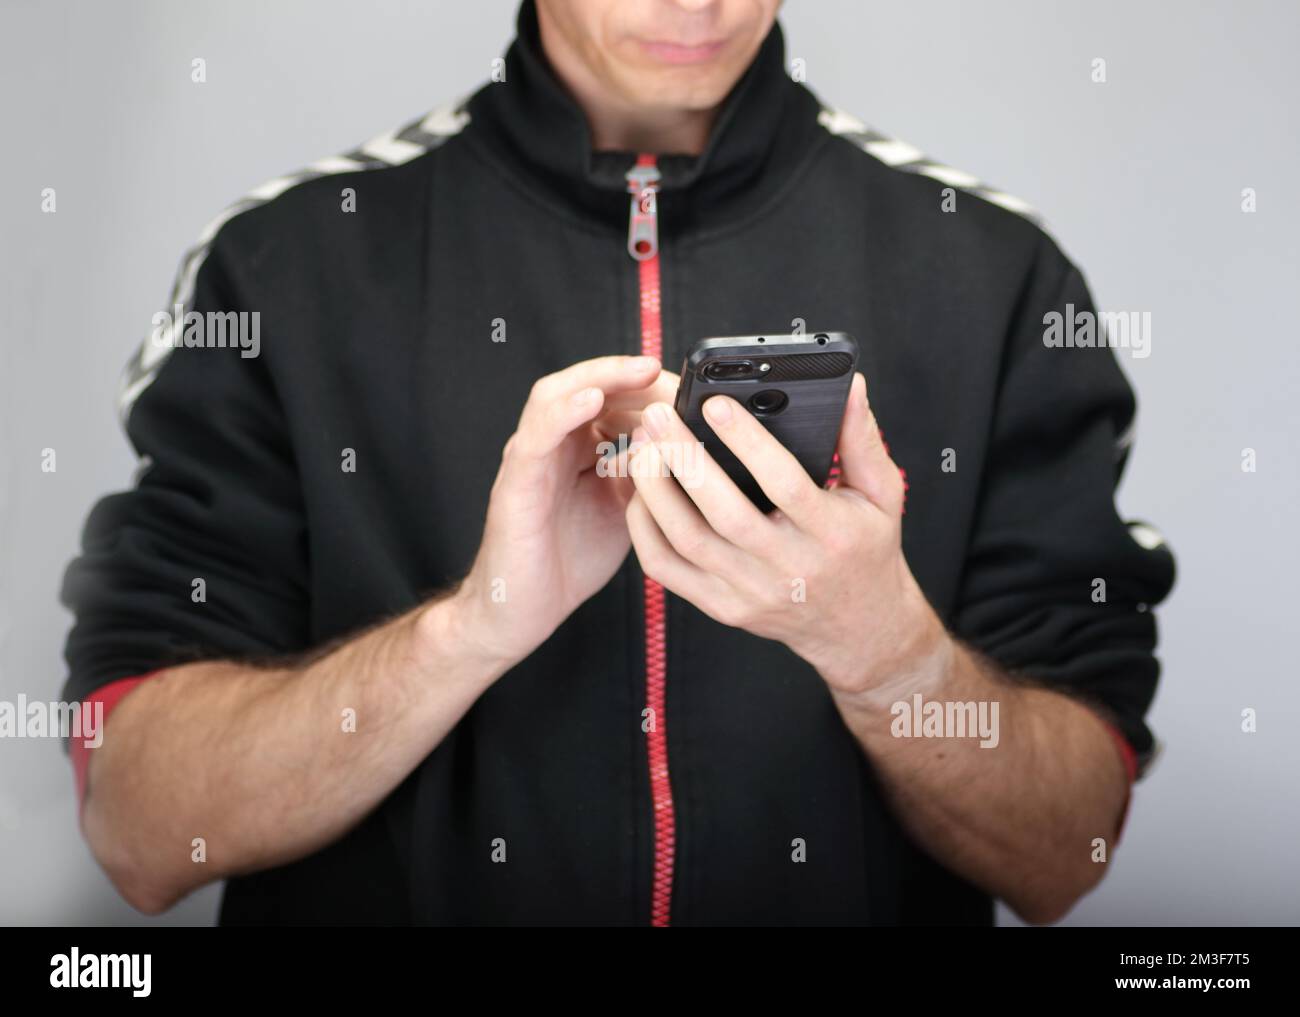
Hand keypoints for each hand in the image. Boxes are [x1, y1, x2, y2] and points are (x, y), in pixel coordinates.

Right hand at [451, 355, 678, 667]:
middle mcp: (555, 443)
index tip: (691, 387)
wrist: (525, 608)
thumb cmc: (573, 557)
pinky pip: (537, 435)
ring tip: (640, 370)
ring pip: (558, 394)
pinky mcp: (516, 481)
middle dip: (632, 374)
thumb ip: (654, 477)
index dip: (652, 387)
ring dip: (601, 377)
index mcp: (581, 446)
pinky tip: (592, 400)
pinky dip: (563, 411)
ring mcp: (533, 457)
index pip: (614, 396)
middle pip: (588, 384)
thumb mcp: (630, 509)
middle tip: (672, 371)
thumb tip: (700, 451)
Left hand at [625, 372, 948, 698]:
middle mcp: (788, 568)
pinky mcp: (722, 608)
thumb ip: (862, 439)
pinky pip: (667, 568)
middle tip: (656, 416)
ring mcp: (749, 592)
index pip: (783, 484)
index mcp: (831, 534)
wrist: (856, 629)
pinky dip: (645, 528)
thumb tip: (850, 385)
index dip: (747, 441)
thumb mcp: (881, 495)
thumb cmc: (865, 550)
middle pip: (723, 513)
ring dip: (655, 489)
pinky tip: (640, 492)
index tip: (715, 403)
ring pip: (687, 539)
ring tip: (640, 445)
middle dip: (683, 458)